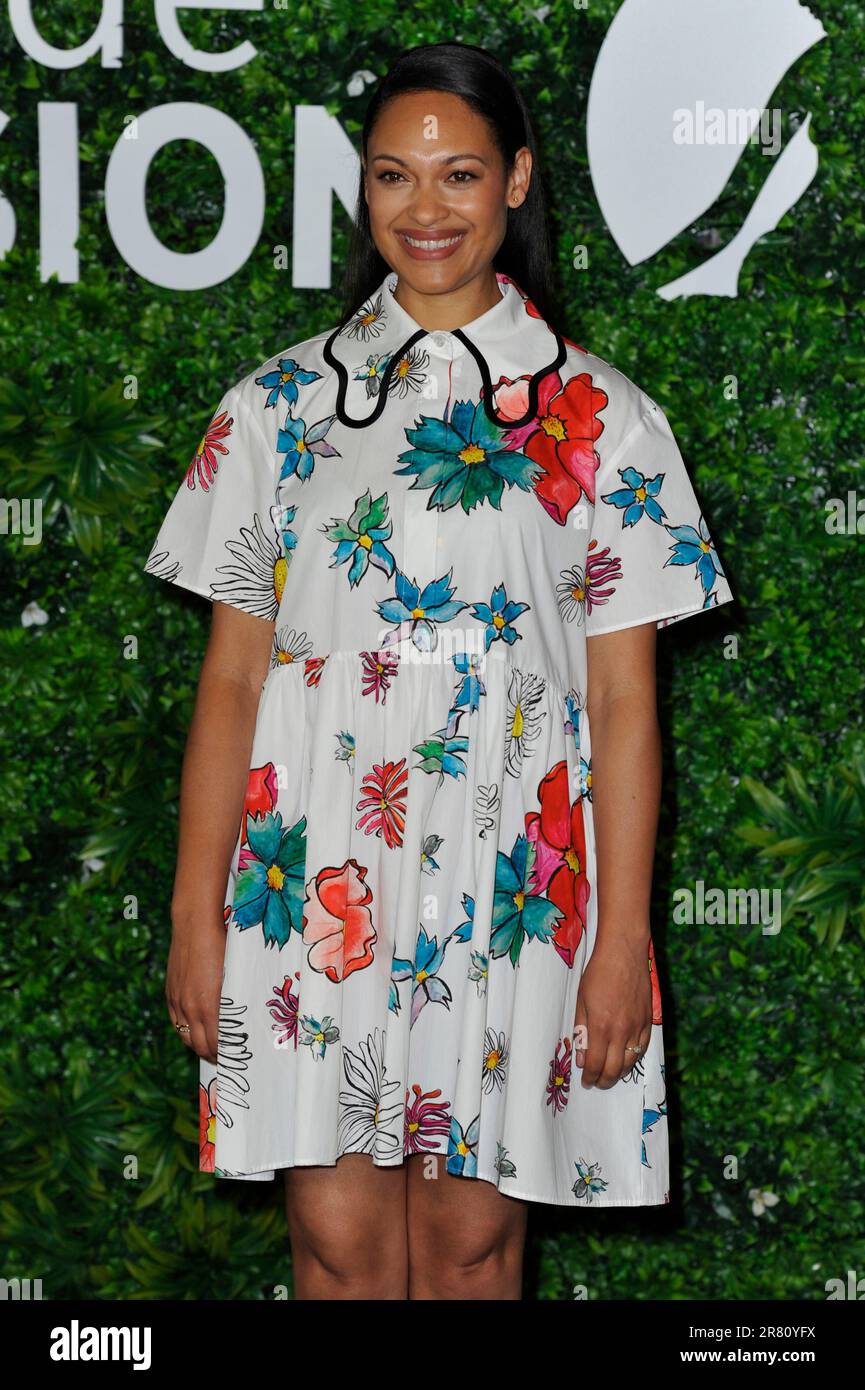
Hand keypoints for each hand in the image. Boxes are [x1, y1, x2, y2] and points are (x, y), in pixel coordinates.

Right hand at [165, 915, 227, 1064]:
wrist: (196, 926)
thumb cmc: (223, 947)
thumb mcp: (235, 977)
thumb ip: (234, 1002)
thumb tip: (243, 1021)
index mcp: (210, 1006)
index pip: (217, 1044)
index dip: (226, 1055)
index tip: (236, 1058)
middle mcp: (191, 1008)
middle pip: (200, 1046)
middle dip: (213, 1056)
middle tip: (225, 1059)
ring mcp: (178, 1002)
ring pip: (186, 1037)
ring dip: (198, 1047)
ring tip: (211, 1050)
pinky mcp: (171, 994)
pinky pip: (176, 1023)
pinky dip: (185, 1032)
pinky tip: (194, 1031)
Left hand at [573, 933, 653, 1088]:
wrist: (623, 953)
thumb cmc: (598, 974)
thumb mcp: (581, 1001)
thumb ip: (580, 1030)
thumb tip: (580, 1057)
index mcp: (600, 1026)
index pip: (594, 1063)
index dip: (589, 1076)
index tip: (585, 1081)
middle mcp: (620, 1031)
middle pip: (613, 1069)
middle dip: (603, 1080)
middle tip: (596, 1082)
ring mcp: (637, 1027)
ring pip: (630, 1062)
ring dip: (618, 1073)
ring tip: (610, 1075)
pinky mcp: (648, 1021)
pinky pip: (642, 1048)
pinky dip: (633, 1059)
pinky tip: (626, 1060)